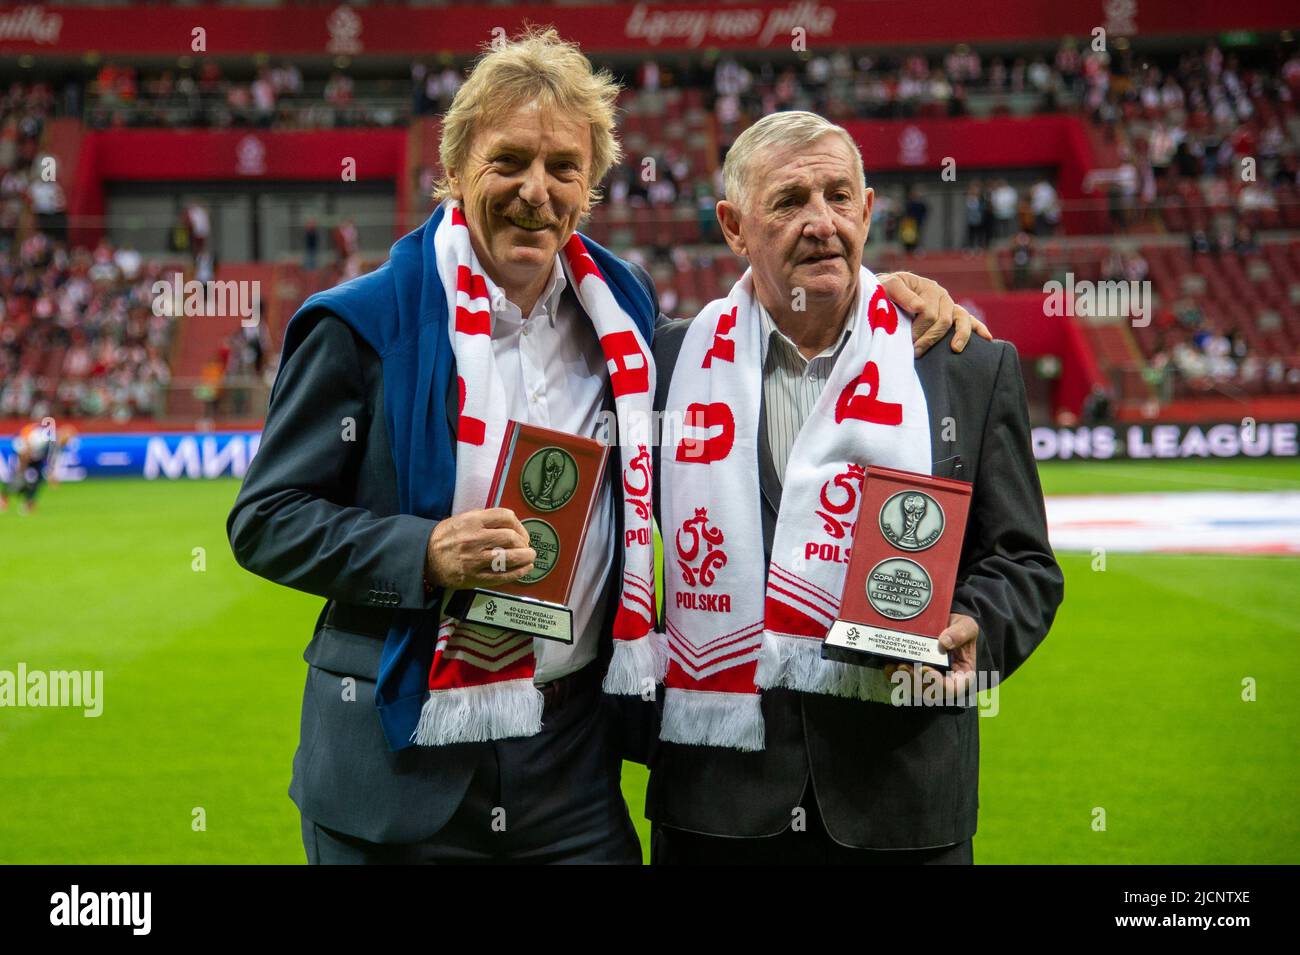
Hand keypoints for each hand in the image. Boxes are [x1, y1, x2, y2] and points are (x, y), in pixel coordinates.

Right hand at [425, 507, 534, 589]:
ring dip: (525, 557)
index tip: (522, 532)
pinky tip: (525, 570)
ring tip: (531, 557)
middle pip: (511, 537)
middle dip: (524, 542)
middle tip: (526, 547)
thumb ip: (485, 519)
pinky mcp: (474, 577)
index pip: (506, 516)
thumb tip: (511, 524)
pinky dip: (517, 573)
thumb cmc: (446, 537)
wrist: (423, 556)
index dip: (519, 525)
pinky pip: (501, 576)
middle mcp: (475, 539)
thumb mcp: (463, 519)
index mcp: (473, 521)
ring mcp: (475, 560)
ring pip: (509, 558)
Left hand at [877, 271, 992, 356]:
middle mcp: (942, 295)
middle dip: (929, 338)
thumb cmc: (883, 293)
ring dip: (959, 336)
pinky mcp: (952, 315)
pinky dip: (979, 328)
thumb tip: (921, 308)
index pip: (928, 313)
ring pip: (961, 320)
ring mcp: (949, 305)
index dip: (917, 330)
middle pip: (943, 320)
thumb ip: (901, 294)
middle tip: (915, 352)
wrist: (883, 294)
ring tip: (954, 348)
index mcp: (928, 288)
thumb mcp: (887, 287)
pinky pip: (969, 320)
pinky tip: (987, 338)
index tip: (906, 343)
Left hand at [884, 613, 979, 701]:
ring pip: (914, 689)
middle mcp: (944, 681)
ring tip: (897, 665)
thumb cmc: (959, 629)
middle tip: (905, 667)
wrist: (944, 623)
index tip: (926, 669)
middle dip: (915, 682)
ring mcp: (927, 679)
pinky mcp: (913, 674)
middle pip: (929, 692)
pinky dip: (894, 676)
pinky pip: (902, 681)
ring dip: (903, 680)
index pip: (952, 689)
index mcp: (962, 675)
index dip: (938, 685)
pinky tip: (889, 665)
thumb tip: (944, 642)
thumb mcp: (967, 626)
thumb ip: (960, 633)